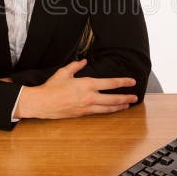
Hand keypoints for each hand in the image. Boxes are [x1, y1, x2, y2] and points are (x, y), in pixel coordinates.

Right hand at [15, 59, 137, 119]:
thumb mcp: (64, 72)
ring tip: (127, 105)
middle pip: (113, 98)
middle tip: (135, 97)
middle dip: (126, 97)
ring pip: (107, 108)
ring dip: (119, 107)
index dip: (123, 82)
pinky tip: (111, 110)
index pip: (110, 83)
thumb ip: (76, 66)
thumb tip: (83, 61)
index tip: (132, 82)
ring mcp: (86, 107)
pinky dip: (107, 111)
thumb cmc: (52, 87)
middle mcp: (89, 97)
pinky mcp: (82, 114)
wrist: (42, 103)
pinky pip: (98, 113)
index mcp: (87, 84)